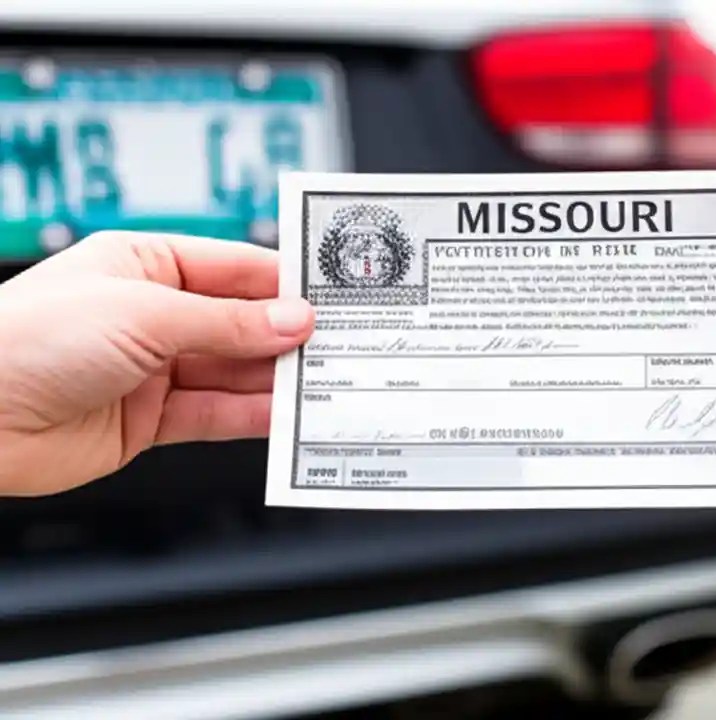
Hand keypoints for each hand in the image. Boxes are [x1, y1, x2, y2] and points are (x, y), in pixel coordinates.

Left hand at [0, 232, 312, 495]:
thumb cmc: (28, 340)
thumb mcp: (144, 314)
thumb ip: (227, 323)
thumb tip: (293, 320)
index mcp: (144, 265)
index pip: (234, 269)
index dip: (284, 284)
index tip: (332, 298)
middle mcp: (150, 315)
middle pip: (240, 324)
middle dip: (288, 335)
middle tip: (340, 345)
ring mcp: (151, 370)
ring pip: (232, 372)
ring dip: (276, 379)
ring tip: (324, 383)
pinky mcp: (148, 421)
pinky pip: (214, 415)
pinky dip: (251, 417)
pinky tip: (284, 415)